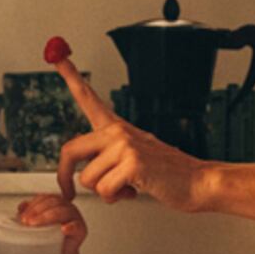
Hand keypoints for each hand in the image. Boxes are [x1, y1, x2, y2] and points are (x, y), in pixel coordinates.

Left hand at [16, 192, 86, 238]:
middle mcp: (66, 207)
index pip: (44, 197)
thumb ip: (28, 214)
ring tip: (36, 224)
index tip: (22, 216)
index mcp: (55, 204)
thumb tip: (21, 206)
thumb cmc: (44, 240)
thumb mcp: (32, 225)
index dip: (33, 204)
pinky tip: (63, 230)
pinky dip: (70, 226)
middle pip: (53, 201)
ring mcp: (75, 217)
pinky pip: (77, 226)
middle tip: (26, 221)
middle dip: (37, 210)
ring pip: (62, 210)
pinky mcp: (81, 230)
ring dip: (47, 216)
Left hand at [46, 48, 207, 210]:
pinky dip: (116, 198)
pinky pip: (104, 189)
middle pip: (70, 150)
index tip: (56, 55)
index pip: (89, 98)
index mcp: (117, 128)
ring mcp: (126, 145)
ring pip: (87, 178)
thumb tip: (82, 172)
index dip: (70, 76)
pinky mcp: (133, 163)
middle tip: (69, 190)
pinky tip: (133, 190)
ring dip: (103, 192)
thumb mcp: (133, 157)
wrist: (198, 182)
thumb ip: (107, 157)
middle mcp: (118, 132)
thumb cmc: (167, 174)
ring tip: (125, 187)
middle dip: (64, 176)